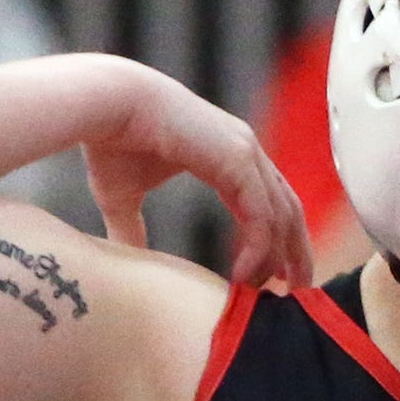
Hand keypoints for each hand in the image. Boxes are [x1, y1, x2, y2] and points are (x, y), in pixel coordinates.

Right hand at [83, 63, 312, 289]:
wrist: (103, 107)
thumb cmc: (109, 143)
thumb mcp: (123, 197)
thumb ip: (131, 228)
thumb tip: (128, 259)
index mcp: (227, 154)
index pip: (269, 201)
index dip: (277, 239)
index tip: (275, 275)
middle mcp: (243, 150)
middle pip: (287, 208)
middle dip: (295, 251)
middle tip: (296, 291)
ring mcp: (245, 152)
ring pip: (281, 215)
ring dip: (281, 258)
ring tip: (272, 293)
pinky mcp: (237, 159)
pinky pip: (261, 215)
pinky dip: (258, 249)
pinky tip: (243, 276)